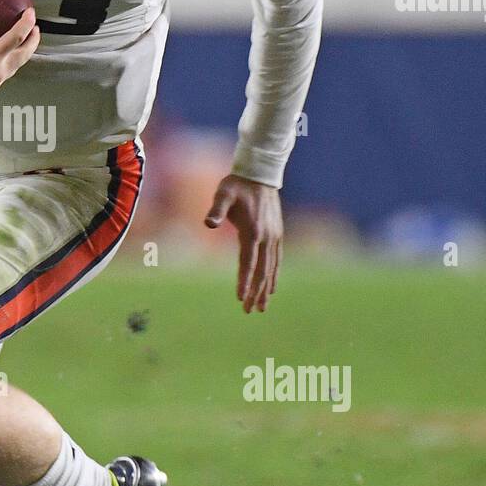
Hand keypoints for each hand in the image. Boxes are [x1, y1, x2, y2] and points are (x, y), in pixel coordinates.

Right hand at [0, 0, 39, 119]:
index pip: (17, 38)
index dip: (26, 23)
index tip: (30, 13)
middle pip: (25, 54)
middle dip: (33, 40)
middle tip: (34, 28)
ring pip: (18, 65)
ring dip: (24, 51)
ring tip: (24, 40)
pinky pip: (7, 72)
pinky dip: (12, 60)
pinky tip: (4, 54)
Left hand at [204, 175, 282, 313]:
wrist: (260, 174)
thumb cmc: (236, 184)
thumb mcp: (223, 193)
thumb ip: (217, 209)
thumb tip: (208, 223)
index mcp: (253, 231)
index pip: (248, 262)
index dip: (244, 282)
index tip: (240, 299)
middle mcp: (267, 237)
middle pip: (262, 270)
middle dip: (256, 292)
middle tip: (250, 311)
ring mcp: (275, 236)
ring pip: (272, 268)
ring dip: (267, 288)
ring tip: (262, 307)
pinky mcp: (277, 234)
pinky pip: (277, 259)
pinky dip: (275, 274)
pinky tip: (272, 286)